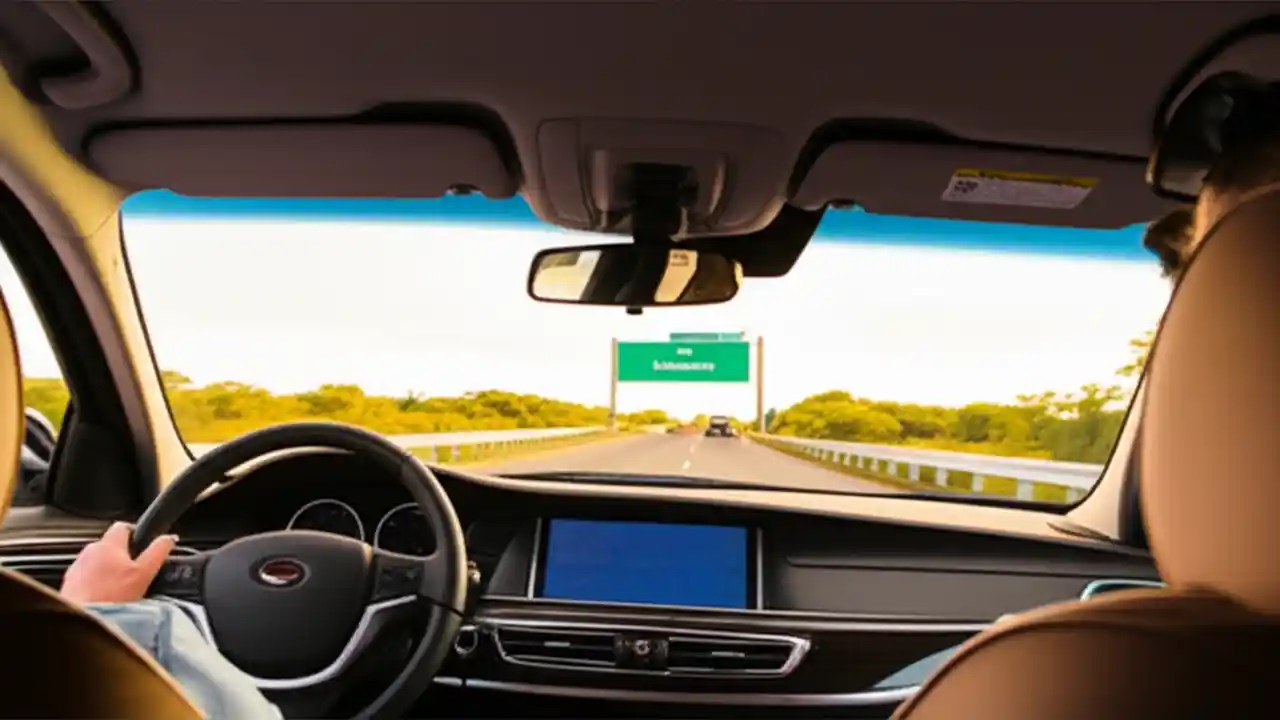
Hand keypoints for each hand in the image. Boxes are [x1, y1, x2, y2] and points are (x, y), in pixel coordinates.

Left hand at [60, 522, 178, 603]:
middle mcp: (89, 551)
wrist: (84, 619)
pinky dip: (94, 583)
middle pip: (110, 545)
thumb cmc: (112, 597)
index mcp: (109, 544)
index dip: (136, 533)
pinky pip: (85, 578)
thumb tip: (168, 538)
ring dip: (106, 570)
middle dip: (121, 556)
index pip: (123, 526)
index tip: (143, 545)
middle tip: (134, 573)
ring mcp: (76, 567)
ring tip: (118, 588)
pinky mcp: (68, 584)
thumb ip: (158, 551)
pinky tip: (103, 597)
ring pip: (96, 562)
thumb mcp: (145, 573)